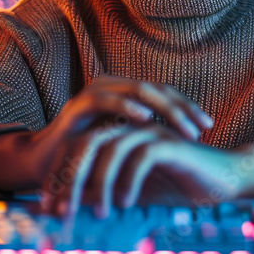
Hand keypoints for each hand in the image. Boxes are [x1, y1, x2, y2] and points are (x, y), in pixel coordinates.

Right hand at [25, 74, 213, 180]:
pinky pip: (107, 101)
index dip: (187, 107)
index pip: (163, 94)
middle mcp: (112, 87)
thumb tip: (189, 146)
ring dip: (164, 109)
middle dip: (182, 108)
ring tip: (184, 127)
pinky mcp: (79, 104)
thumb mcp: (125, 147)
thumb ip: (148, 140)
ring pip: (137, 90)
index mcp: (125, 95)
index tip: (208, 127)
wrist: (45, 166)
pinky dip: (128, 107)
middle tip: (202, 129)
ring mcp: (96, 92)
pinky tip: (147, 119)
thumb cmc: (88, 160)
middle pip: (156, 89)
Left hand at [41, 121, 253, 218]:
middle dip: (70, 178)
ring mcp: (150, 132)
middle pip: (87, 143)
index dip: (60, 177)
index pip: (77, 149)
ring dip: (99, 182)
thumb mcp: (131, 194)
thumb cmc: (175, 186)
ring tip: (97, 212)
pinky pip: (142, 156)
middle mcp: (129, 129)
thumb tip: (69, 211)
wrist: (220, 181)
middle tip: (62, 211)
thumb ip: (102, 196)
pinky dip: (129, 180)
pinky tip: (126, 204)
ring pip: (111, 147)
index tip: (48, 207)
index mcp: (117, 137)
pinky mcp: (170, 143)